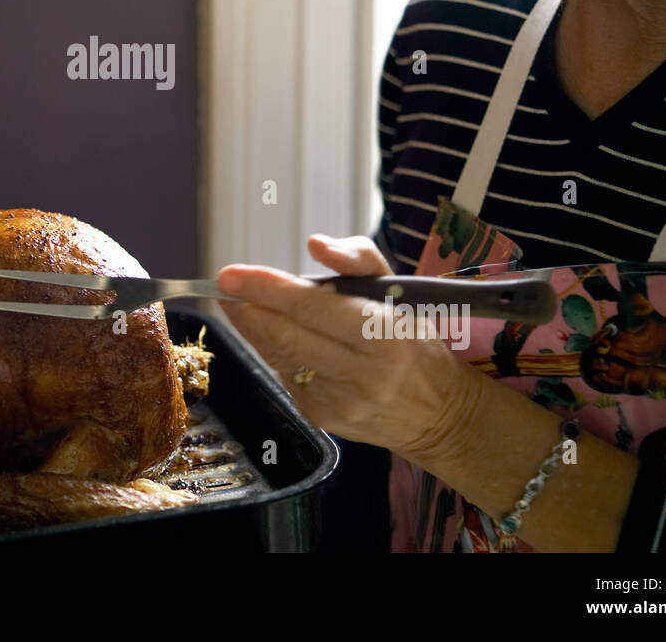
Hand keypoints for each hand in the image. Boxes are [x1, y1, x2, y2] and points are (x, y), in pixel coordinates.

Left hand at [215, 234, 481, 466]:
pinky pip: (286, 376)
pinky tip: (269, 333)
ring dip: (252, 326)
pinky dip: (272, 350)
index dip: (269, 289)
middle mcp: (363, 375)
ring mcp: (340, 403)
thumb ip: (358, 260)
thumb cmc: (415, 341)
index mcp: (387, 336)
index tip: (232, 274)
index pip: (315, 308)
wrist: (440, 416)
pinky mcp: (324, 420)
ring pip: (279, 356)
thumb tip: (316, 244)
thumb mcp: (399, 293)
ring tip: (236, 302)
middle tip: (225, 284)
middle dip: (249, 306)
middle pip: (288, 335)